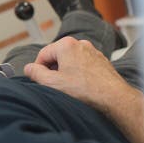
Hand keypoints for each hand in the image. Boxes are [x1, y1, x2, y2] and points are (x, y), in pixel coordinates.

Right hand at [25, 37, 143, 142]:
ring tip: (71, 88)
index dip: (38, 69)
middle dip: (54, 70)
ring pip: (70, 61)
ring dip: (66, 73)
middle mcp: (80, 44)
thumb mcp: (52, 83)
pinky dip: (79, 74)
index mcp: (66, 44)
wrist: (114, 98)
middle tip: (56, 86)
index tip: (41, 81)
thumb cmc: (86, 90)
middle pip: (57, 56)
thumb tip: (29, 68)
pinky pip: (83, 65)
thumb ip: (34, 73)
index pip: (42, 54)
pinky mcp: (101, 61)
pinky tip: (82, 87)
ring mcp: (93, 52)